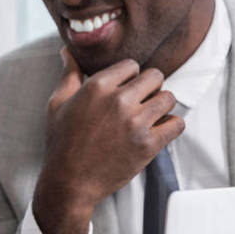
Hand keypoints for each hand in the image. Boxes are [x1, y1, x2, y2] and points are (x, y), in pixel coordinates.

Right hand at [33, 48, 184, 233]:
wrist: (70, 182)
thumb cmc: (61, 142)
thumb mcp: (57, 104)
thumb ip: (68, 75)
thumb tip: (67, 51)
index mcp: (97, 86)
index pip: (131, 65)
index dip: (129, 77)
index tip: (124, 89)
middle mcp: (119, 101)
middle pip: (155, 77)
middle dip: (150, 87)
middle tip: (141, 101)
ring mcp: (136, 123)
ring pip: (168, 98)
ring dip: (161, 105)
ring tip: (150, 116)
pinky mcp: (148, 145)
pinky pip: (177, 124)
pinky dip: (172, 125)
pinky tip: (160, 129)